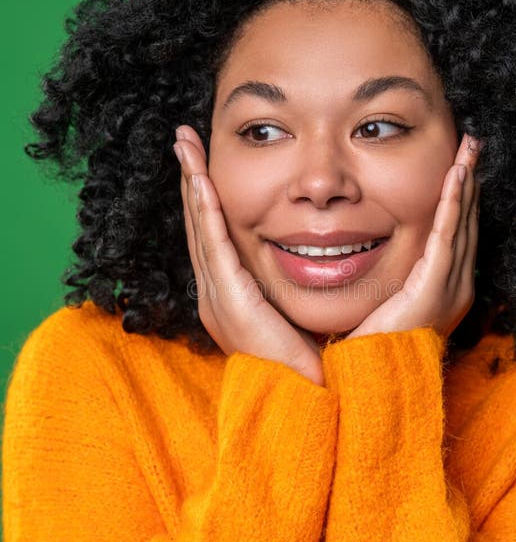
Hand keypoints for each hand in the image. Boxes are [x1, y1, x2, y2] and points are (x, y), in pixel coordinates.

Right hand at [173, 125, 325, 385]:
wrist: (302, 402)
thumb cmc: (305, 364)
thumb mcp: (289, 316)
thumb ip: (284, 289)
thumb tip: (305, 259)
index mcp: (229, 298)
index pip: (213, 236)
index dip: (205, 196)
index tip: (203, 161)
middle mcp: (215, 296)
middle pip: (199, 225)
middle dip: (192, 178)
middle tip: (184, 138)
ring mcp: (218, 299)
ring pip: (201, 228)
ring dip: (194, 182)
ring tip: (185, 145)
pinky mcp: (231, 301)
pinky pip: (216, 246)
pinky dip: (207, 210)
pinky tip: (203, 180)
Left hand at [345, 133, 481, 340]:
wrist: (373, 378)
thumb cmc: (373, 345)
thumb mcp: (387, 304)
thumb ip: (392, 280)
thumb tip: (371, 254)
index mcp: (446, 291)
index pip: (457, 236)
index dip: (460, 200)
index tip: (459, 169)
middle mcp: (457, 288)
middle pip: (467, 224)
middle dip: (468, 184)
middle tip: (471, 147)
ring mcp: (450, 288)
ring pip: (461, 224)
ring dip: (464, 184)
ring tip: (468, 151)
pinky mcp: (435, 287)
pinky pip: (446, 236)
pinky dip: (452, 204)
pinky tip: (455, 177)